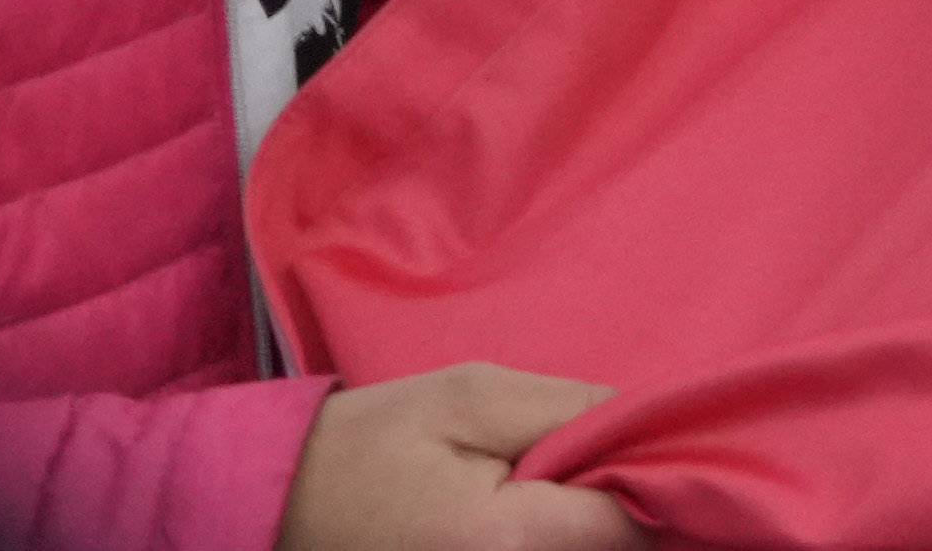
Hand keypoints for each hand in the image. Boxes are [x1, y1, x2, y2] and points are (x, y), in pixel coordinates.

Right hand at [283, 363, 638, 549]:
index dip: (657, 473)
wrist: (275, 506)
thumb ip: (570, 412)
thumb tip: (655, 430)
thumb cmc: (367, 444)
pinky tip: (546, 509)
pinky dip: (566, 537)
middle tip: (602, 454)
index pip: (636, 520)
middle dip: (629, 503)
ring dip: (598, 527)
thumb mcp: (471, 396)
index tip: (650, 436)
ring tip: (568, 481)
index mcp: (509, 545)